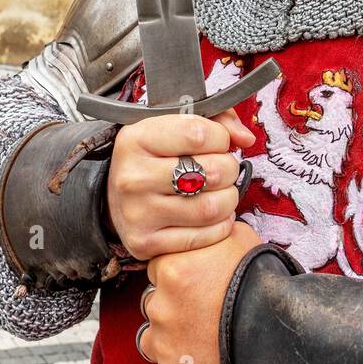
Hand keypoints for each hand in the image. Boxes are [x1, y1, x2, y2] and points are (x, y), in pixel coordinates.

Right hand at [106, 110, 255, 261]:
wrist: (116, 197)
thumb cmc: (153, 158)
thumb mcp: (174, 126)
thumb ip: (216, 121)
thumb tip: (246, 139)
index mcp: (136, 139)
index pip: (200, 134)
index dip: (221, 138)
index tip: (218, 143)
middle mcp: (133, 177)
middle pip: (212, 172)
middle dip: (229, 169)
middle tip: (222, 170)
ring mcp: (137, 213)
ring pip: (211, 208)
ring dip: (228, 199)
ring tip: (219, 192)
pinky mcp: (145, 243)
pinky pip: (203, 237)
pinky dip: (219, 226)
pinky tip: (211, 215)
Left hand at [140, 220, 262, 363]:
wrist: (280, 335)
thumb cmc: (263, 282)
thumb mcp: (240, 238)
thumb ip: (211, 236)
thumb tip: (207, 229)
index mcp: (171, 270)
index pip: (159, 268)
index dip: (179, 273)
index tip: (197, 281)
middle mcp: (161, 306)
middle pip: (155, 302)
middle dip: (174, 305)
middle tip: (204, 309)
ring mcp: (164, 344)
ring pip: (156, 337)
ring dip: (173, 336)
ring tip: (204, 337)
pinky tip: (210, 359)